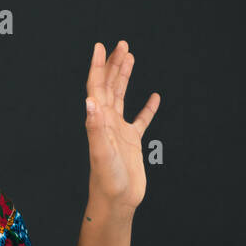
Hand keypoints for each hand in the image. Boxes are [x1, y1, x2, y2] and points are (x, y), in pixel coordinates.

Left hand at [84, 40, 159, 210]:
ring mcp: (119, 131)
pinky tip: (155, 97)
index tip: (100, 46)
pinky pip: (141, 120)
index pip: (96, 87)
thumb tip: (90, 101)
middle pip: (109, 86)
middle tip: (122, 44)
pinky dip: (148, 108)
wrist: (116, 201)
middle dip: (114, 64)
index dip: (98, 66)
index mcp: (99, 120)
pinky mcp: (132, 142)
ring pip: (122, 97)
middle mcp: (107, 122)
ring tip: (131, 57)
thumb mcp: (102, 152)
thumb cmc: (107, 180)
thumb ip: (96, 127)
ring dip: (125, 77)